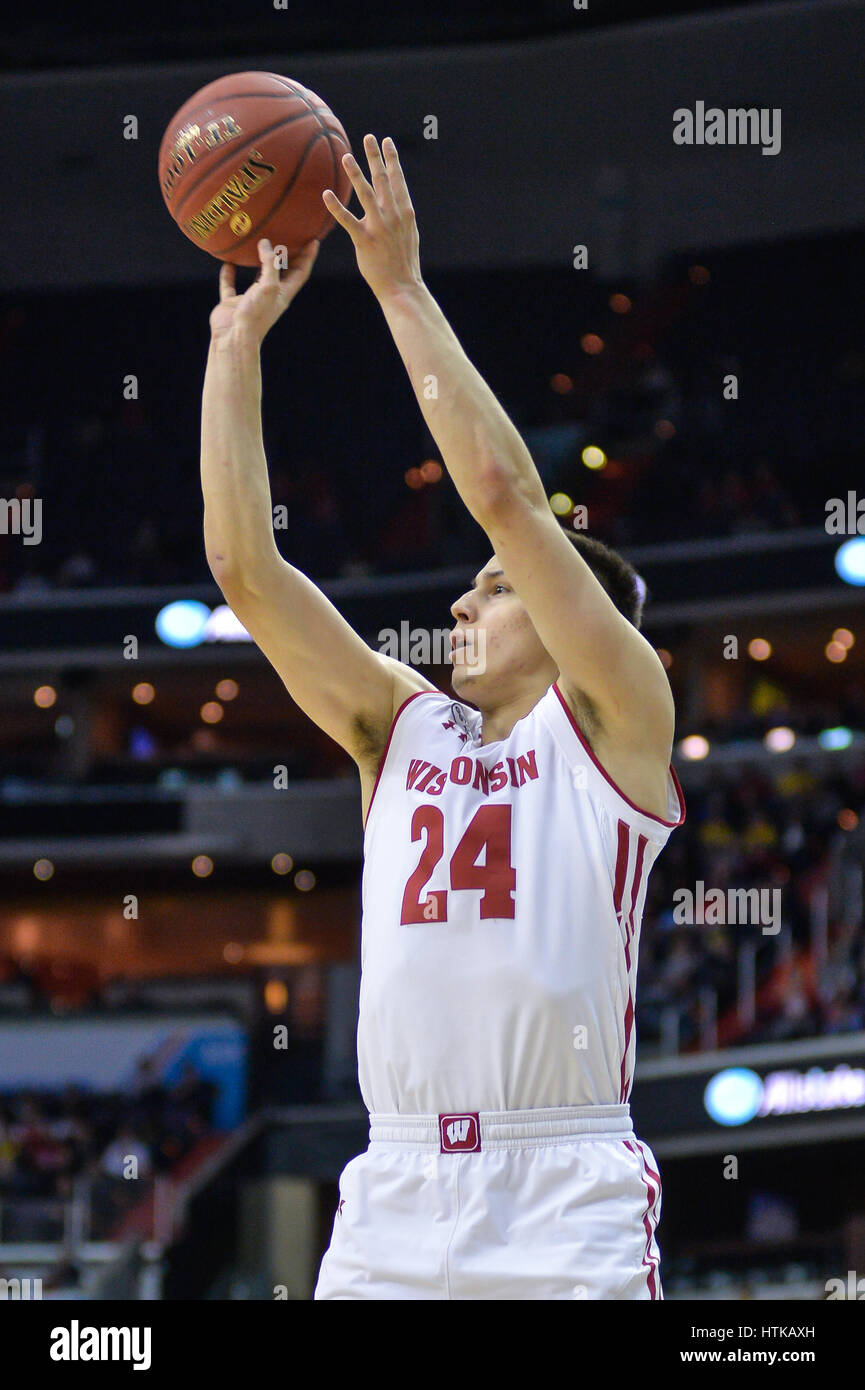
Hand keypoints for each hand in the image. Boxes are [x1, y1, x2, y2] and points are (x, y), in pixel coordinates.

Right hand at [209, 237, 318, 348]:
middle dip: (287, 255)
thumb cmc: (255, 315)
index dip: (308, 256)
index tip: (313, 239)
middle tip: (289, 235)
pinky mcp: (233, 302)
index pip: (300, 272)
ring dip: (259, 261)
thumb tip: (266, 243)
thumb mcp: (268, 286)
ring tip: (259, 242)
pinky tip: (228, 261)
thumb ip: (270, 264)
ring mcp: (251, 299)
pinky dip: (229, 274)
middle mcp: (269, 295)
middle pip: (282, 272)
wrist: (234, 339)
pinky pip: (230, 284)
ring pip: (257, 276)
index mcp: (283, 294)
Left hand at [322, 134, 422, 300]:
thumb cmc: (404, 263)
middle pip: (384, 180)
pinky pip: (348, 220)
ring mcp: (380, 227)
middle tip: (369, 137)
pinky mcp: (365, 240)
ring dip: (356, 174)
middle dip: (376, 157)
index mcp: (405, 212)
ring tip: (347, 156)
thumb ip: (401, 216)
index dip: (392, 159)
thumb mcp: (408, 235)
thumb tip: (397, 203)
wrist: (403, 286)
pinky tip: (326, 194)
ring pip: (366, 194)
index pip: (398, 180)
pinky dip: (336, 207)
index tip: (387, 142)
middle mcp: (394, 215)